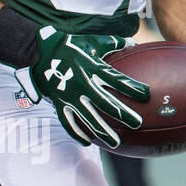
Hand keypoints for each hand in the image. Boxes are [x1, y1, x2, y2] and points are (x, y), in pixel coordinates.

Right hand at [26, 26, 149, 147]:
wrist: (38, 52)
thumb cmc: (69, 45)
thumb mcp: (91, 41)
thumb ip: (113, 43)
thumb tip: (133, 43)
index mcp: (92, 68)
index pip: (117, 80)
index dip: (133, 88)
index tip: (147, 95)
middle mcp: (82, 84)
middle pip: (106, 103)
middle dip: (123, 114)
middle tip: (137, 124)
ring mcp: (69, 96)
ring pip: (88, 118)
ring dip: (102, 131)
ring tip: (116, 143)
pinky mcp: (59, 104)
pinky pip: (68, 122)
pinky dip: (78, 133)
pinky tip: (88, 142)